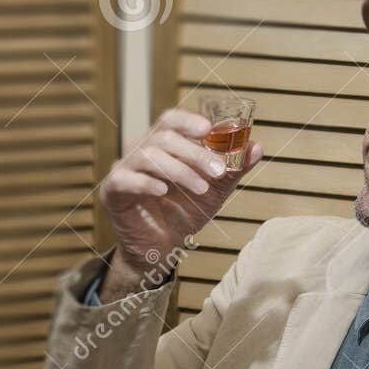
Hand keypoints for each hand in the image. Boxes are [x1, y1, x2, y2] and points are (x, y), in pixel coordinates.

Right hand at [97, 106, 261, 277]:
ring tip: (201, 188)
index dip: (187, 120)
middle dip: (194, 152)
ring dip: (179, 171)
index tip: (208, 129)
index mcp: (162, 144)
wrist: (162, 248)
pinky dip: (146, 183)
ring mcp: (124, 169)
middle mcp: (140, 150)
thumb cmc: (184, 213)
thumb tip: (256, 147)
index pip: (170, 120)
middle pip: (163, 138)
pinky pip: (127, 180)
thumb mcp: (214, 191)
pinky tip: (163, 191)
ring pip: (149, 156)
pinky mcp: (113, 191)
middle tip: (218, 169)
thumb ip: (233, 169)